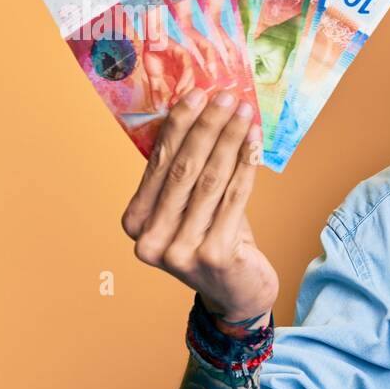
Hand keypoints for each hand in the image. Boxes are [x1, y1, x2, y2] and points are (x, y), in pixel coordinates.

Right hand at [121, 86, 278, 323]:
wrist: (236, 294)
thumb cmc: (213, 241)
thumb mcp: (191, 208)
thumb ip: (186, 173)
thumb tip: (203, 113)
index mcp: (134, 222)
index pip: (158, 162)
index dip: (179, 125)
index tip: (197, 94)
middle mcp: (148, 239)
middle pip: (183, 169)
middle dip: (207, 127)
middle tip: (226, 96)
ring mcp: (178, 251)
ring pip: (209, 181)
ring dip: (230, 141)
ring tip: (245, 113)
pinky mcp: (212, 256)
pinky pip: (233, 199)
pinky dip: (246, 166)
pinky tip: (255, 143)